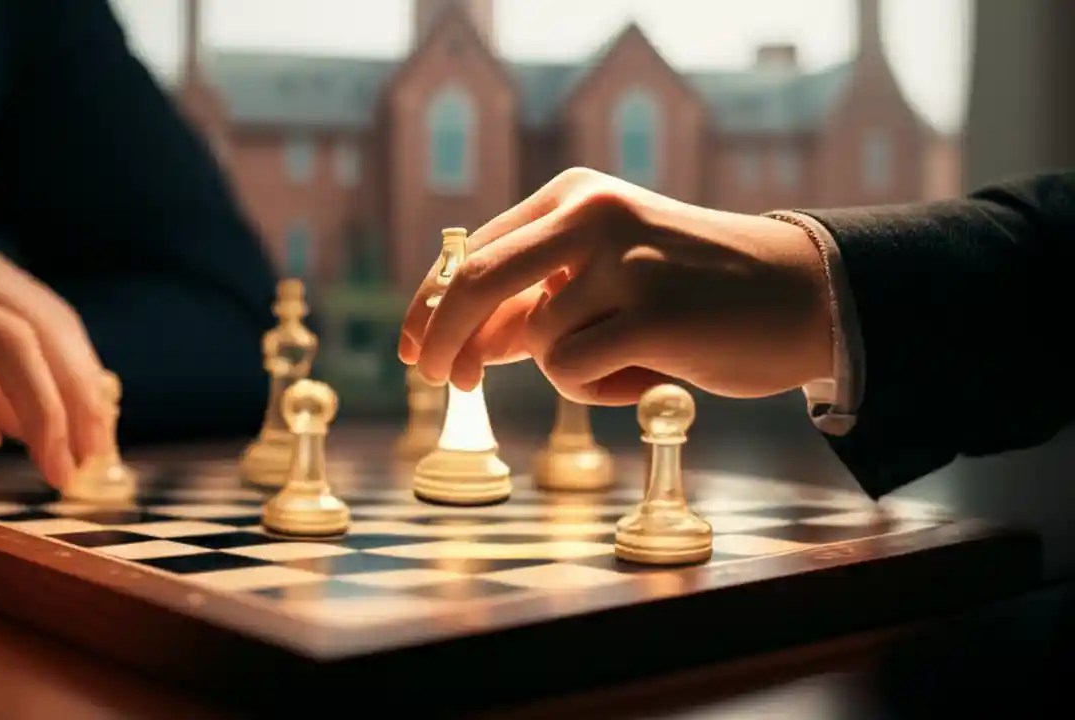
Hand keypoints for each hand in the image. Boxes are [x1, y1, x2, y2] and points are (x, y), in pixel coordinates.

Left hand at [398, 168, 834, 404]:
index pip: (474, 253)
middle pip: (477, 282)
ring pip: (538, 341)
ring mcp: (623, 258)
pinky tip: (649, 374)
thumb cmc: (692, 292)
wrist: (799, 293)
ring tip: (632, 361)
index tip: (414, 347)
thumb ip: (537, 302)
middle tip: (441, 382)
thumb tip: (462, 342)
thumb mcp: (606, 279)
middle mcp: (591, 213)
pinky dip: (599, 389)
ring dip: (571, 372)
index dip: (433, 305)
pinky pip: (574, 371)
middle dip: (443, 339)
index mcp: (573, 196)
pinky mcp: (652, 311)